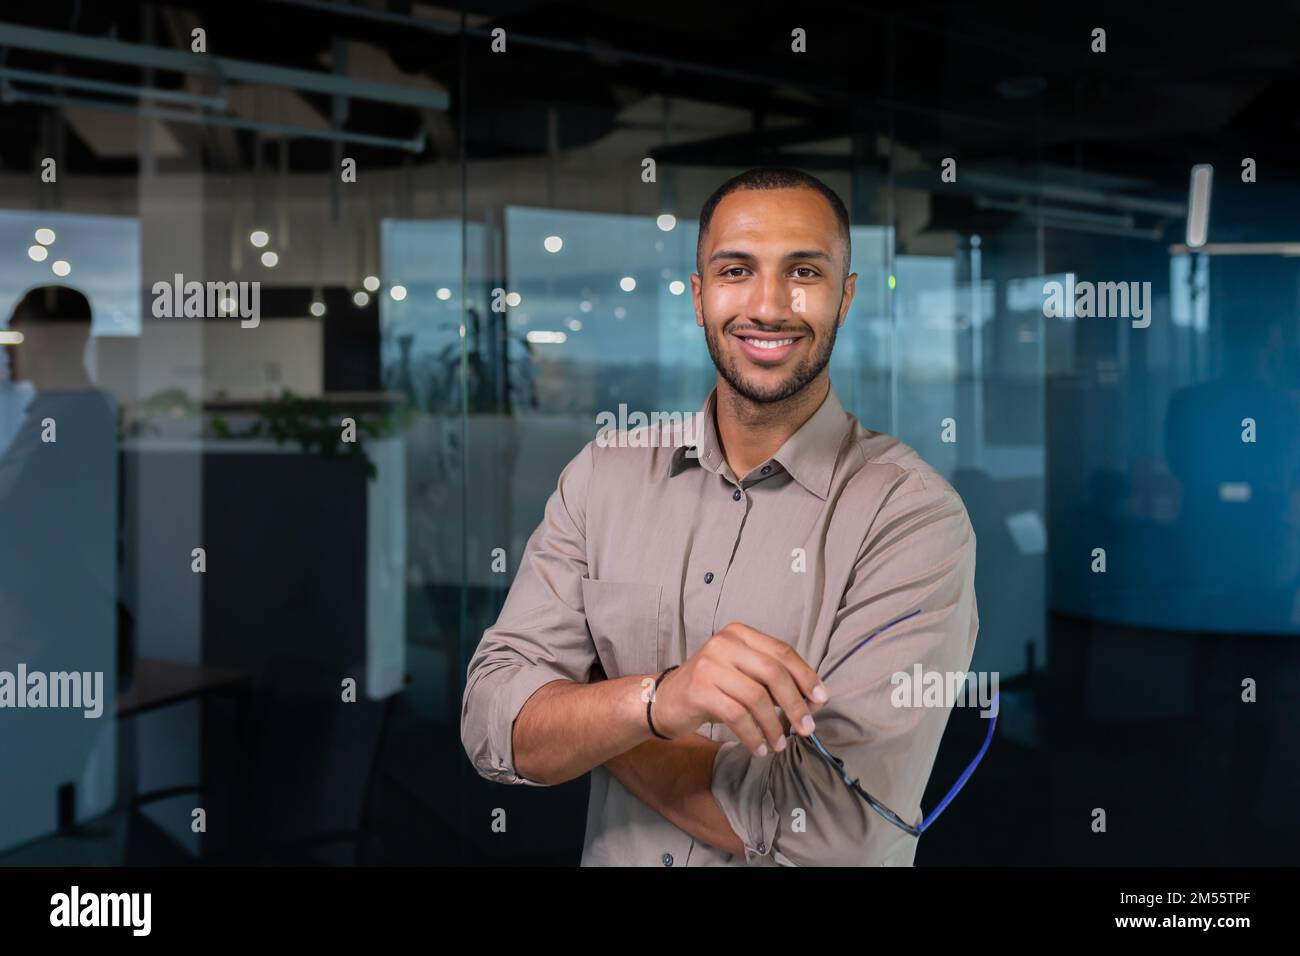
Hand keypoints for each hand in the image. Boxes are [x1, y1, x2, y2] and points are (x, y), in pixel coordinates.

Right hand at [648, 622, 828, 756]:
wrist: (666, 700)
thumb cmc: (712, 688)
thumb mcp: (742, 674)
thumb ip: (773, 680)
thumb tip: (813, 701)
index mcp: (740, 634)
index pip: (782, 652)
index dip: (806, 677)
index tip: (820, 701)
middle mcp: (724, 643)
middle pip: (773, 672)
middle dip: (795, 704)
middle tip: (806, 729)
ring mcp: (709, 665)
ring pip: (757, 697)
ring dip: (774, 726)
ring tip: (780, 744)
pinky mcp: (699, 690)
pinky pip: (737, 716)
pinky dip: (754, 736)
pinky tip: (760, 748)